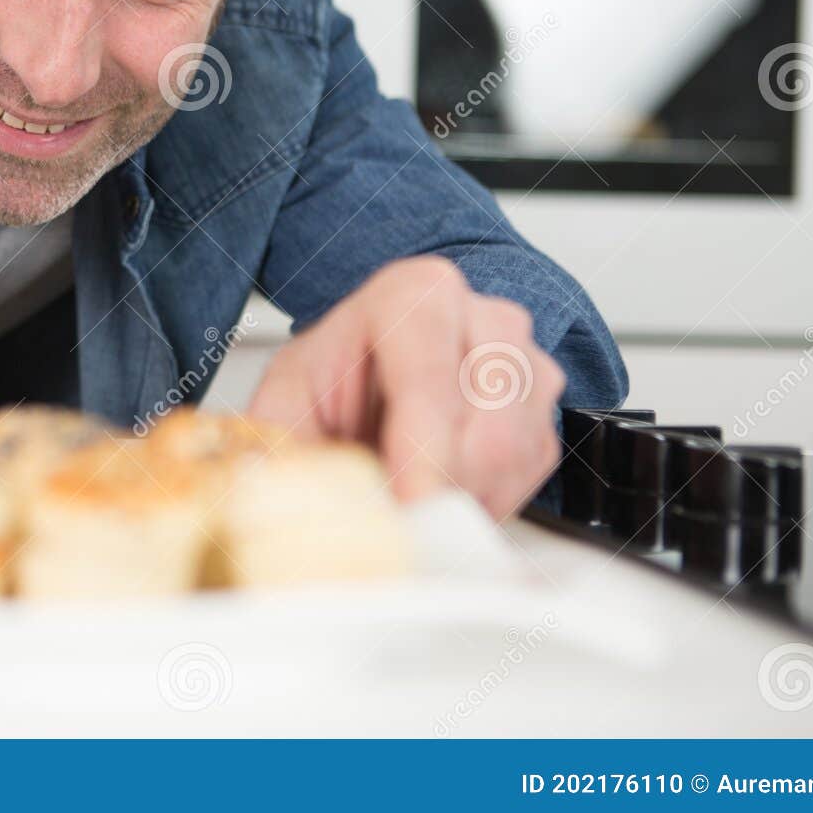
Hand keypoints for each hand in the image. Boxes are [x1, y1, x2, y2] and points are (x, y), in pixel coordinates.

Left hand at [247, 256, 566, 518]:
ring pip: (511, 455)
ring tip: (406, 494)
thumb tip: (267, 491)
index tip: (408, 507)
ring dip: (458, 497)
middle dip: (434, 488)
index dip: (420, 456)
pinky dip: (482, 499)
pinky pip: (527, 472)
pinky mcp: (545, 409)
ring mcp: (525, 359)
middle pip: (481, 427)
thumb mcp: (287, 396)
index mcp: (415, 295)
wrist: (383, 366)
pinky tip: (437, 487)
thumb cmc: (341, 375)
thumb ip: (275, 438)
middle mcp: (483, 317)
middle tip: (392, 517)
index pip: (429, 382)